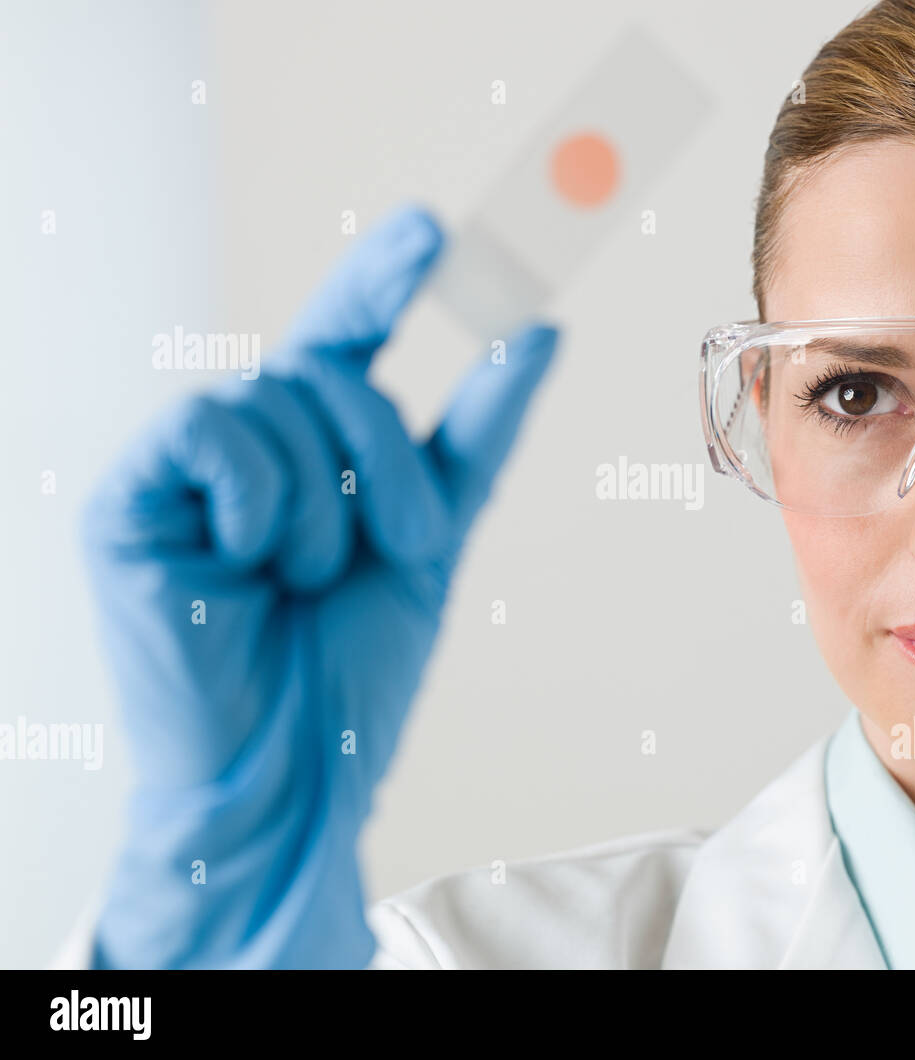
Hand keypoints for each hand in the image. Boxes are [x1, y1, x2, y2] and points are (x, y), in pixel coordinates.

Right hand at [83, 206, 559, 967]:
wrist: (292, 777)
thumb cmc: (354, 669)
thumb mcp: (434, 536)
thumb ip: (476, 433)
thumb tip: (542, 329)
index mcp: (309, 454)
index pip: (344, 339)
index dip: (383, 277)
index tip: (436, 228)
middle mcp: (244, 448)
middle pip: (329, 369)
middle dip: (389, 458)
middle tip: (404, 545)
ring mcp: (182, 470)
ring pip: (278, 396)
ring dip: (328, 502)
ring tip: (306, 581)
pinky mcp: (126, 496)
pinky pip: (211, 425)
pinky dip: (260, 496)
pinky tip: (245, 562)